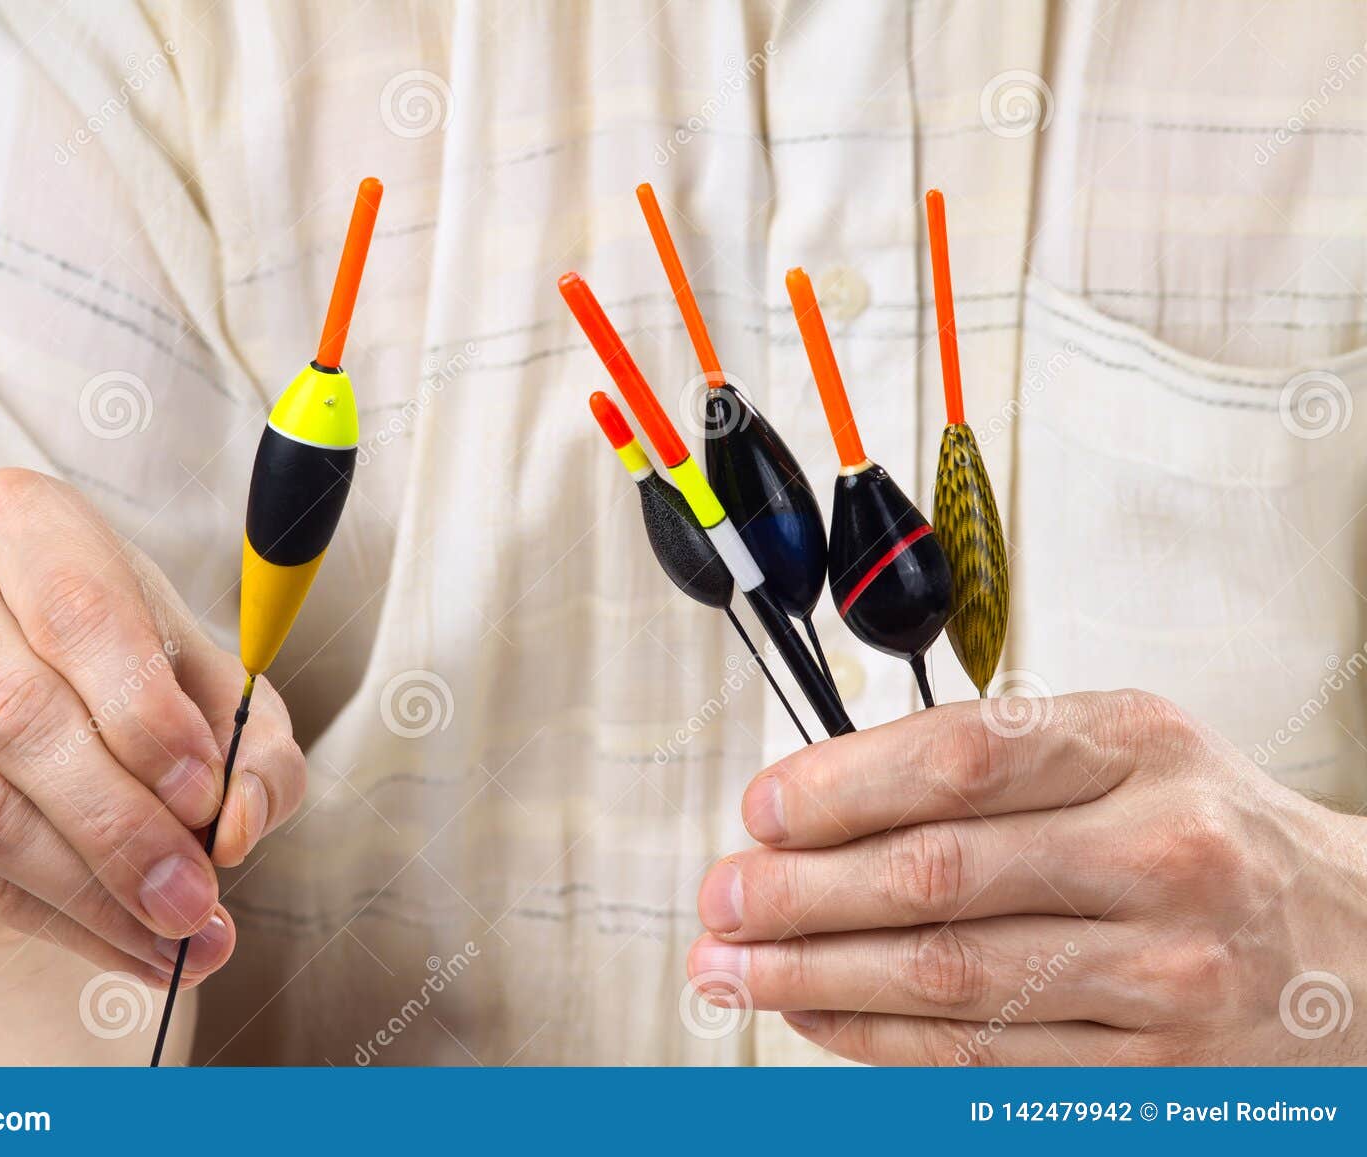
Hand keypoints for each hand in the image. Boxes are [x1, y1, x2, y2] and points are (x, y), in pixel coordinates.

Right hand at [0, 468, 304, 986]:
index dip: (148, 717)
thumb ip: (258, 750)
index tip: (207, 798)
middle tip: (195, 898)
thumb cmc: (133, 689)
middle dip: (124, 827)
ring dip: (88, 890)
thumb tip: (237, 823)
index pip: (79, 614)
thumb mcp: (219, 697)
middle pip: (21, 716)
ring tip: (172, 934)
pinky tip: (111, 939)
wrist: (31, 737)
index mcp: (23, 525)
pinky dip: (40, 918)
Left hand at [688, 690, 1366, 1063]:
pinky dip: (882, 1040)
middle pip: (937, 876)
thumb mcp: (1124, 749)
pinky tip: (818, 1017)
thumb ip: (991, 762)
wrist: (1356, 942)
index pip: (962, 757)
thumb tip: (818, 801)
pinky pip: (987, 1058)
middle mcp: (1161, 855)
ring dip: (817, 977)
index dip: (841, 785)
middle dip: (801, 893)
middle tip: (722, 900)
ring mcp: (1165, 973)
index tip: (762, 809)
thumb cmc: (1211, 828)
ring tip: (737, 968)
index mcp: (1141, 748)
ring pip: (948, 978)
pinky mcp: (1156, 1069)